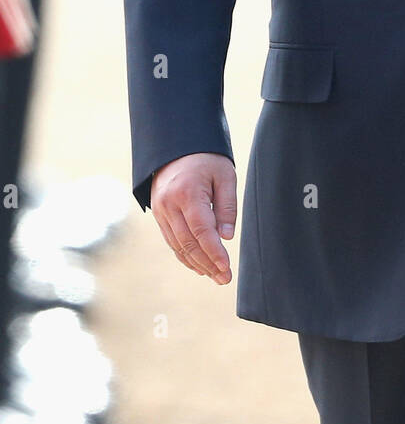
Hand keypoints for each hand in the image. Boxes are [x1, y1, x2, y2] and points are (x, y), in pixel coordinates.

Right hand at [151, 152, 236, 284]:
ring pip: (178, 245)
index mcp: (188, 193)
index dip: (214, 253)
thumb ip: (227, 207)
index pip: (202, 231)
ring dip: (196, 263)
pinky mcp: (158, 213)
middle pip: (188, 243)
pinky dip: (184, 255)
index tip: (226, 269)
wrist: (177, 145)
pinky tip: (198, 265)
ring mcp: (160, 210)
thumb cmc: (207, 159)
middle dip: (207, 264)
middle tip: (224, 279)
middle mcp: (169, 204)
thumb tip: (226, 238)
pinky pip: (171, 240)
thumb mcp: (225, 176)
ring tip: (214, 276)